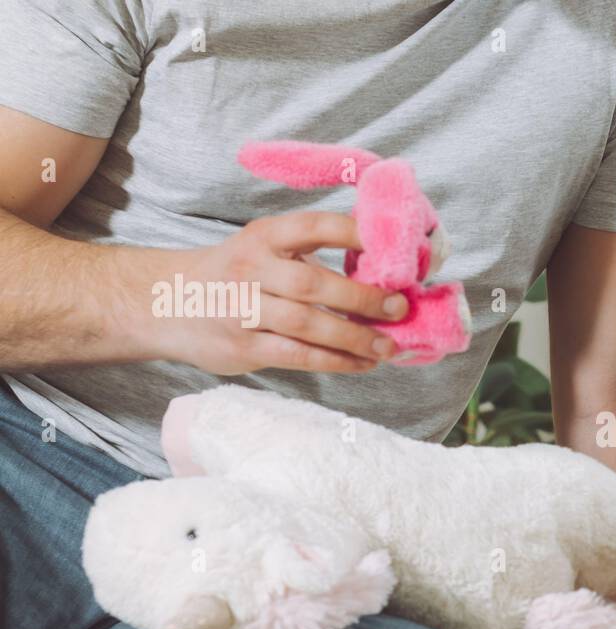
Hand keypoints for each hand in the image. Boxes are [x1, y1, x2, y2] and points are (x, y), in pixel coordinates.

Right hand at [138, 211, 410, 374]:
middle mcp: (250, 268)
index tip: (393, 247)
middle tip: (398, 307)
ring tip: (389, 346)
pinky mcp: (242, 346)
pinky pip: (296, 355)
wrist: (165, 303)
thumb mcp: (263, 249)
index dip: (354, 233)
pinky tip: (363, 363)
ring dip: (354, 337)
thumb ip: (309, 254)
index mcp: (263, 236)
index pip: (313, 226)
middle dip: (361, 297)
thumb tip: (381, 268)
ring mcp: (242, 309)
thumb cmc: (235, 275)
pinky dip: (335, 361)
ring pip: (306, 324)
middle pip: (312, 282)